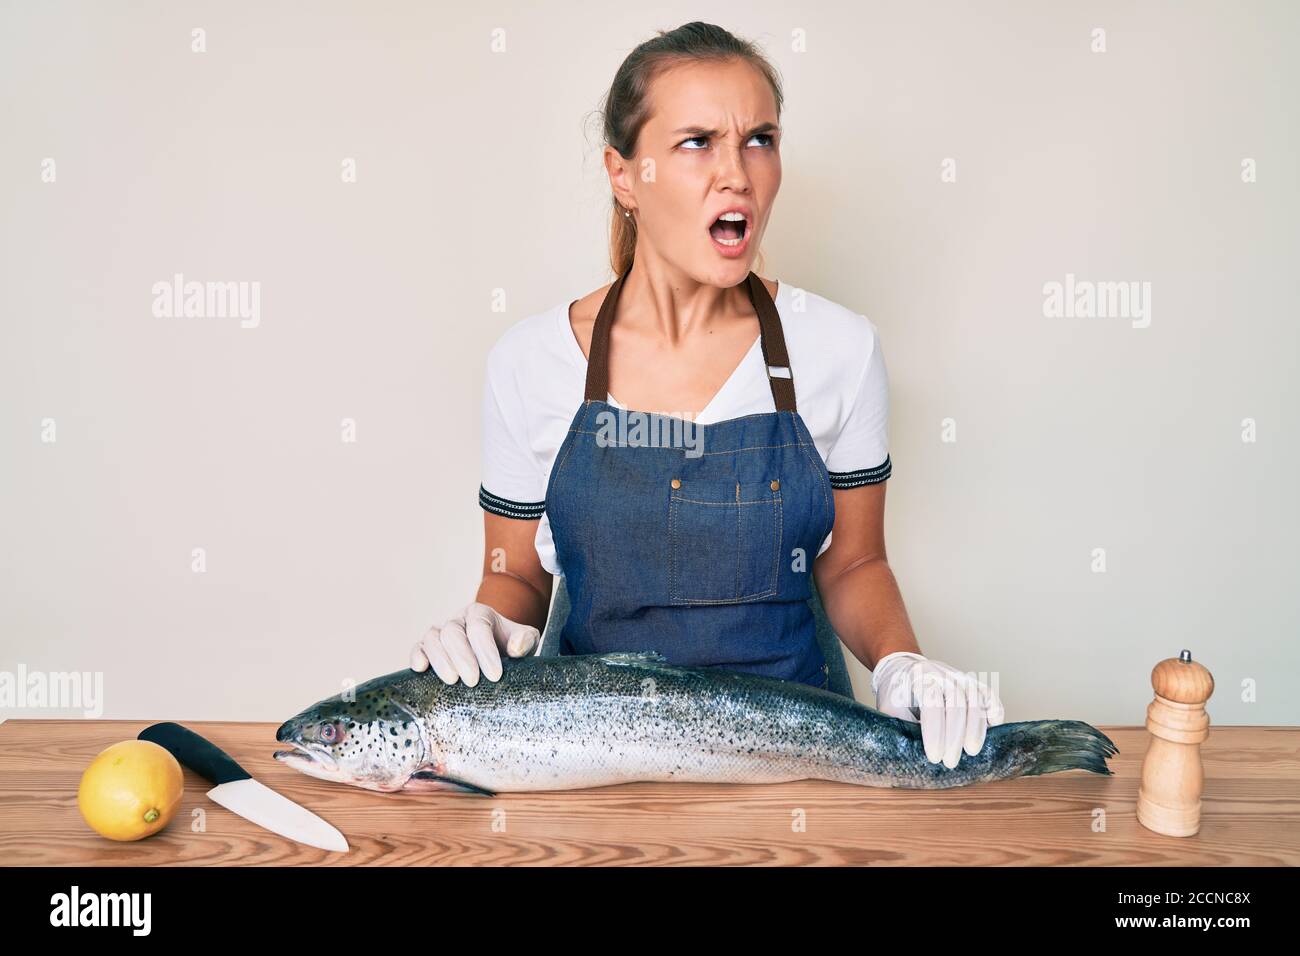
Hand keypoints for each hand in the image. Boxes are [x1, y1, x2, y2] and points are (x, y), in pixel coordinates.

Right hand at [409, 602, 539, 685]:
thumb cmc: (511, 647)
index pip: (479, 628)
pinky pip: (418, 647)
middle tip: (472, 681)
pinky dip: (417, 656)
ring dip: (440, 660)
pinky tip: (421, 669)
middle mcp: (458, 620)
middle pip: (453, 632)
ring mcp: (440, 632)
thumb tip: (516, 647)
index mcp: (480, 614)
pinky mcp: (427, 647)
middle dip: (462, 657)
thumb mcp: (526, 641)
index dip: (485, 651)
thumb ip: (525, 640)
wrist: (497, 653)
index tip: (495, 675)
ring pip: (432, 638)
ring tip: (452, 680)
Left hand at [870, 651, 1004, 767]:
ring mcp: (959, 677)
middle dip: (955, 737)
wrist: (904, 668)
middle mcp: (942, 674)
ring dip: (976, 728)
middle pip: (957, 703)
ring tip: (972, 751)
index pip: (932, 704)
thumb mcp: (889, 708)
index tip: (934, 757)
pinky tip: (991, 728)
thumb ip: (901, 726)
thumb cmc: (896, 693)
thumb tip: (916, 754)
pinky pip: (988, 694)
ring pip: (976, 699)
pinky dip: (994, 710)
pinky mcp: (971, 683)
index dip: (935, 733)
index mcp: (919, 678)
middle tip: (950, 762)